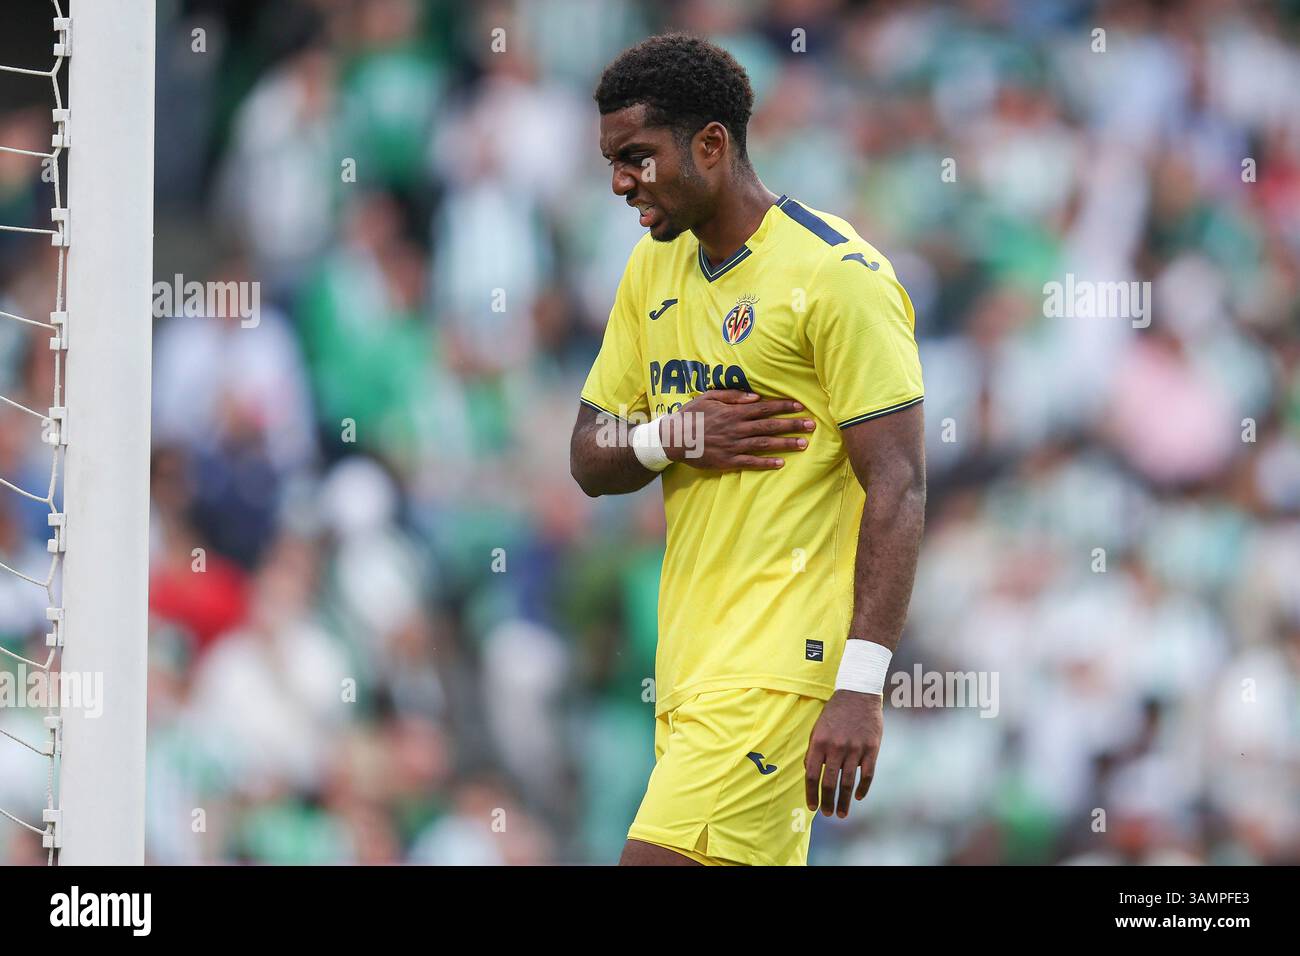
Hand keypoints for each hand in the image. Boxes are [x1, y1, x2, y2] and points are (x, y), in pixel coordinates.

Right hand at [661, 390, 814, 470]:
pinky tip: (781, 464)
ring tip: (803, 444)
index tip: (800, 407)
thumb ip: (732, 395)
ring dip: (785, 444)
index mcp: (733, 412)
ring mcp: (733, 446)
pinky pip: (750, 462)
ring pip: (764, 444)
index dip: (783, 407)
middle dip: (792, 425)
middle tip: (811, 425)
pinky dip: (766, 463)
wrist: (673, 439)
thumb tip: (755, 397)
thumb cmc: (691, 415)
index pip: (764, 408)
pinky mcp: (727, 461)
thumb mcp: (708, 397)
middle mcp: (736, 428)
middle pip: (769, 425)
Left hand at [805, 690, 882, 816]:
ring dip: (844, 801)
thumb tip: (808, 772)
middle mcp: (836, 747)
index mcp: (819, 742)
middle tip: (828, 814)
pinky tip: (858, 797)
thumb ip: (813, 750)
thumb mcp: (817, 727)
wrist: (858, 693)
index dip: (811, 793)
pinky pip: (867, 774)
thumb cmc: (835, 712)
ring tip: (842, 813)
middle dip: (827, 802)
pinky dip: (863, 788)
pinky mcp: (872, 748)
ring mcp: (855, 748)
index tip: (812, 807)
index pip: (811, 775)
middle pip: (829, 783)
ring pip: (848, 782)